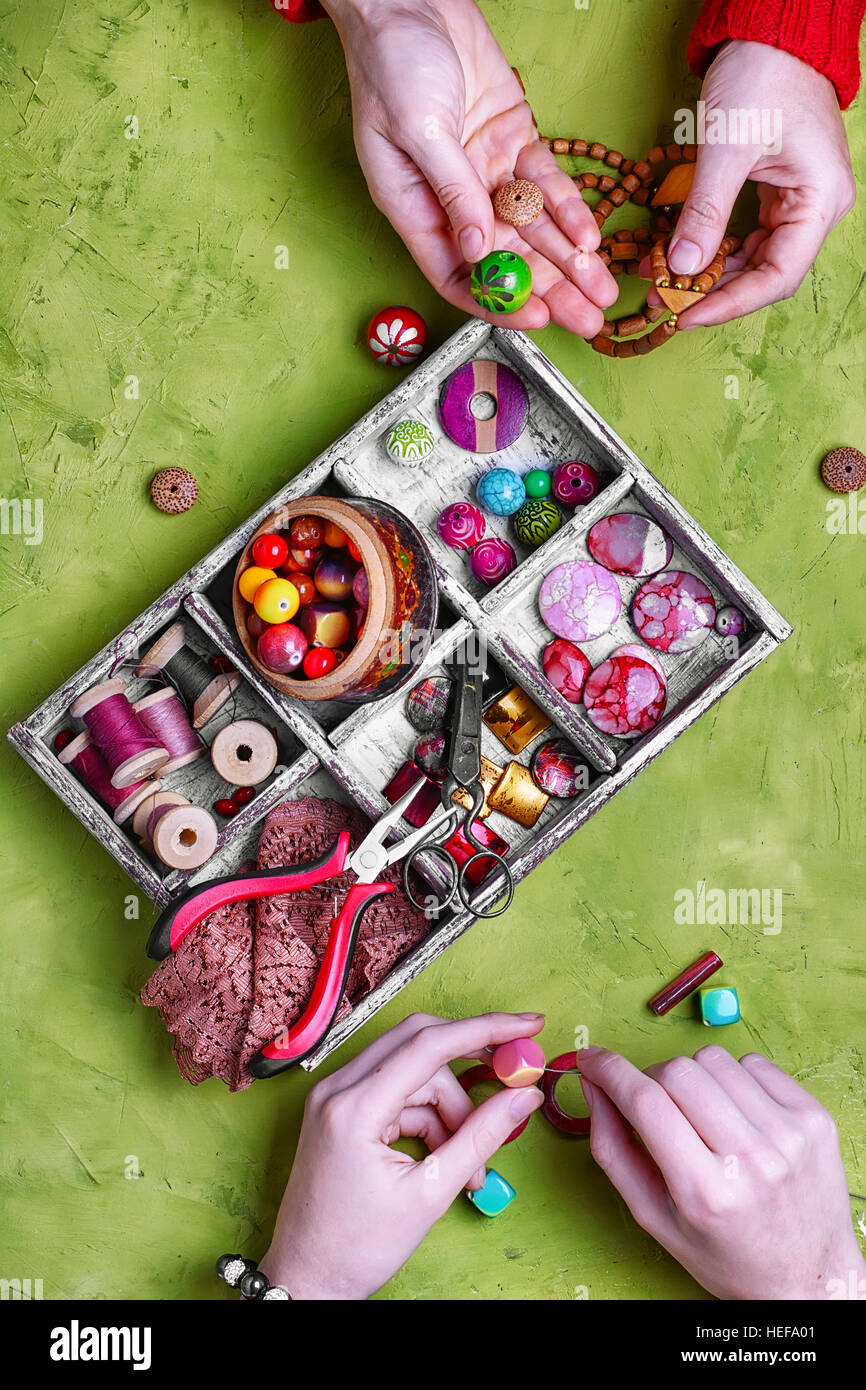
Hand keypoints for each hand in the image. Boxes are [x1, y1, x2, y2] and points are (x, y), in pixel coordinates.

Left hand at [259, 1011, 544, 1298]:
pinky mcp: (339, 1110)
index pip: (429, 1044)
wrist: (306, 1279)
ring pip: (411, 1071)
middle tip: (511, 1073)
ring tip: (467, 1163)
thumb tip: (524, 1097)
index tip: (527, 1024)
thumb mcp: (430, 1193)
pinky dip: (426, 1118)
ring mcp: (334, 1097)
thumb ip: (481, 1136)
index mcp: (354, 1105)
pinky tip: (443, 1157)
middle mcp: (337, 1088)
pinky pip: (396, 1092)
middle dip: (469, 1061)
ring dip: (448, 1106)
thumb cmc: (356, 1248)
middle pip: (418, 1043)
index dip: (485, 1029)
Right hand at [324, 0, 616, 333]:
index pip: (457, 273)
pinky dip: (569, 208)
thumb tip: (477, 250)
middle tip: (587, 320)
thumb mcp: (417, 131)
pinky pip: (545, 184)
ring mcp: (485, 170)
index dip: (496, 301)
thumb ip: (450, 191)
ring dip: (569, 260)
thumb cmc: (390, 62)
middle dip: (549, 290)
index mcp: (414, 207)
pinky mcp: (513, 140)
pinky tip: (591, 234)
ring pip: (533, 228)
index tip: (534, 319)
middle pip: (506, 260)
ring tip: (602, 289)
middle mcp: (452, 198)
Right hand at [578, 1044, 865, 1299]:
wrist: (807, 1277)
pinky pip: (754, 1063)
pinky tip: (736, 1115)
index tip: (591, 1059)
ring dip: (694, 1077)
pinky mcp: (814, 1117)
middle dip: (651, 1079)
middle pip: (677, 1071)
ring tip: (702, 1116)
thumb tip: (594, 1084)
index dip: (608, 1071)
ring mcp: (789, 1134)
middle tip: (655, 1107)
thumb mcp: (654, 1217)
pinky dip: (733, 1079)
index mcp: (706, 1192)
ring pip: (714, 1059)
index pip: (645, 1102)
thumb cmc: (726, 1253)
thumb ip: (613, 1149)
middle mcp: (751, 1159)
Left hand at [661, 40, 855, 327]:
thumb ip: (706, 212)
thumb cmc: (763, 76)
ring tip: (666, 284)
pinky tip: (683, 257)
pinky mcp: (778, 192)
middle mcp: (816, 208)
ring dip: (712, 274)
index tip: (686, 314)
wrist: (772, 32)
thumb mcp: (727, 147)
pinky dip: (716, 249)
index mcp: (820, 201)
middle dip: (716, 292)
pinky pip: (748, 236)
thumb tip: (682, 267)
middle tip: (667, 303)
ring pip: (755, 258)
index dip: (730, 303)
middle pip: (766, 274)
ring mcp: (798, 201)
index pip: (777, 276)